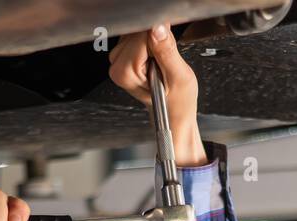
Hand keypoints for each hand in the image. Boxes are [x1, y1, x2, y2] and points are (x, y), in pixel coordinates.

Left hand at [109, 23, 207, 166]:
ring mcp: (118, 61)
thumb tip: (158, 27)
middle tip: (165, 62)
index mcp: (126, 72)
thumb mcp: (179, 76)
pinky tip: (155, 60)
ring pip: (137, 32)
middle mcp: (117, 66)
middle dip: (155, 40)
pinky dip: (149, 43)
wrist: (172, 116)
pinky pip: (137, 37)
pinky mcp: (123, 56)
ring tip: (160, 63)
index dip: (161, 38)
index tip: (168, 52)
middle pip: (138, 32)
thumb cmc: (176, 104)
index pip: (143, 35)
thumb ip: (167, 50)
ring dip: (153, 42)